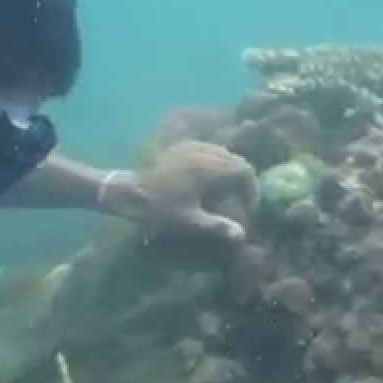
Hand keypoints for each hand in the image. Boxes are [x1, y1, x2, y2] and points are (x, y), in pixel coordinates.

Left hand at [106, 140, 256, 241]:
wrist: (130, 192)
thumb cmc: (160, 209)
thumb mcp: (189, 222)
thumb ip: (217, 226)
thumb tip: (242, 236)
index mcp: (208, 168)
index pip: (244, 171)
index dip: (252, 188)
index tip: (249, 206)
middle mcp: (203, 152)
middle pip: (236, 160)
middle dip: (244, 179)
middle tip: (242, 199)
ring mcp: (192, 146)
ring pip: (224, 152)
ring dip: (231, 169)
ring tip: (229, 189)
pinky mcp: (181, 146)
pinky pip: (208, 149)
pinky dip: (216, 161)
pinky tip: (210, 177)